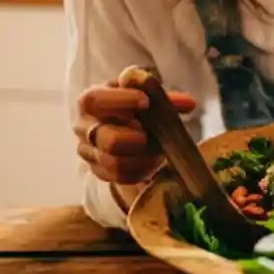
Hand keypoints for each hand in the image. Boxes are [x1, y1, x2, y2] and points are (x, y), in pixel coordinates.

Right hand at [74, 79, 196, 185]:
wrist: (125, 127)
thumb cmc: (134, 107)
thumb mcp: (145, 96)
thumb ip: (164, 97)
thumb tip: (188, 104)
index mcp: (91, 102)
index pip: (94, 100)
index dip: (120, 101)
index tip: (145, 102)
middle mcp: (84, 127)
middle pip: (104, 138)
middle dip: (132, 138)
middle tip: (147, 134)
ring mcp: (89, 152)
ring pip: (112, 162)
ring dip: (140, 157)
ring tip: (155, 148)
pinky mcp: (98, 171)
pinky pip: (119, 177)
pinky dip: (139, 170)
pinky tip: (152, 161)